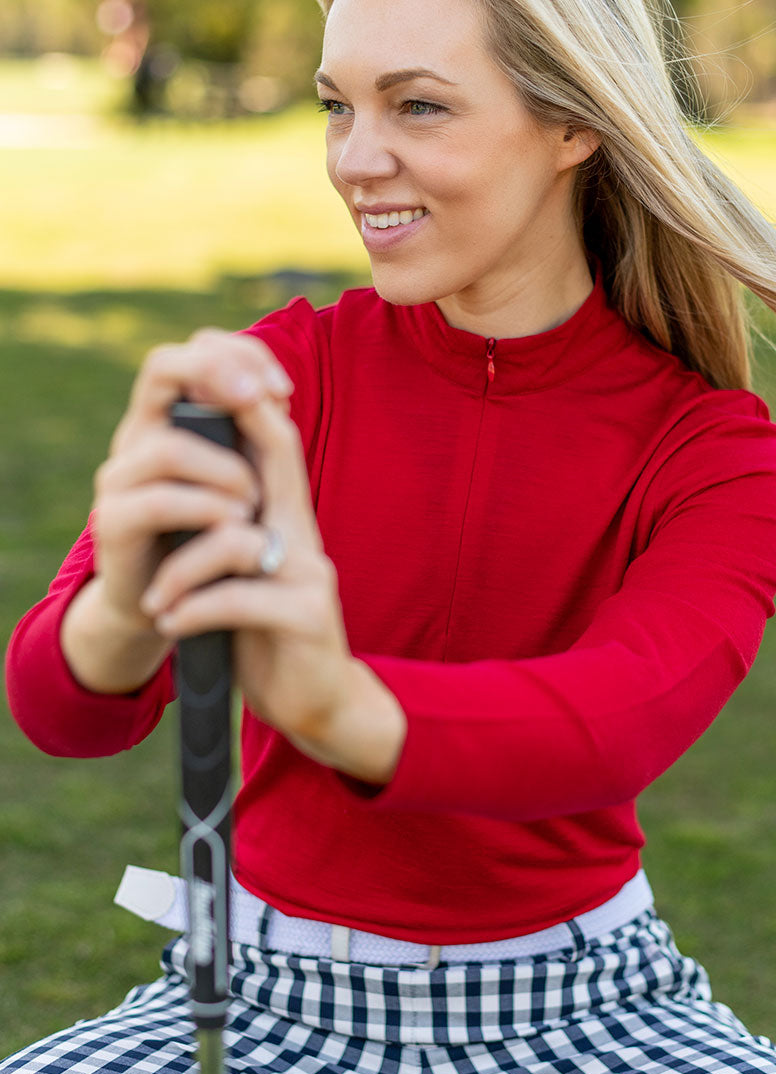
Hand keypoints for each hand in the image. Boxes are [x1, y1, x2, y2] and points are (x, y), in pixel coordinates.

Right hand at [91, 329, 285, 636]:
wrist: (172, 603)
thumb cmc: (212, 533)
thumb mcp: (238, 477)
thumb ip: (250, 436)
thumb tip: (276, 394)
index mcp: (170, 415)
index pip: (196, 350)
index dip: (242, 354)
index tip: (284, 391)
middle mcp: (137, 434)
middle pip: (162, 367)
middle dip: (218, 374)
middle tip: (261, 402)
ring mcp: (118, 476)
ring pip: (168, 446)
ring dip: (224, 469)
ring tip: (253, 501)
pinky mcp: (112, 521)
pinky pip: (158, 501)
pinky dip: (205, 508)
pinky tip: (235, 522)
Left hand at [129, 330, 404, 778]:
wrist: (319, 703)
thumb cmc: (272, 635)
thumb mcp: (252, 574)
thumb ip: (236, 531)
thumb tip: (197, 485)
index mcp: (289, 520)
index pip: (277, 441)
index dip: (250, 399)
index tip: (209, 370)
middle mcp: (305, 537)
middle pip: (278, 458)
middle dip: (223, 441)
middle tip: (167, 444)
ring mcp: (309, 575)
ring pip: (234, 542)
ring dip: (180, 573)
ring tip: (159, 605)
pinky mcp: (306, 618)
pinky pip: (235, 597)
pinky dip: (193, 609)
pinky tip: (174, 627)